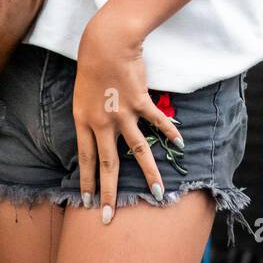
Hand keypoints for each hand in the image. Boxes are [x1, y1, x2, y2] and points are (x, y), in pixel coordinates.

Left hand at [74, 8, 184, 224]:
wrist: (105, 45)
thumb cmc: (91, 67)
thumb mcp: (82, 97)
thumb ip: (91, 117)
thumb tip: (99, 133)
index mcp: (84, 122)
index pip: (86, 159)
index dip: (87, 182)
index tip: (88, 203)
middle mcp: (102, 123)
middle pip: (107, 164)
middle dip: (109, 193)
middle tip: (110, 217)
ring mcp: (122, 114)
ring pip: (137, 151)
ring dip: (149, 174)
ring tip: (159, 193)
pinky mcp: (140, 102)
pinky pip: (157, 122)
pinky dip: (170, 133)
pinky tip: (180, 144)